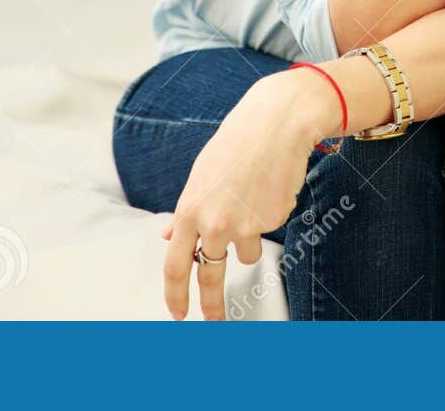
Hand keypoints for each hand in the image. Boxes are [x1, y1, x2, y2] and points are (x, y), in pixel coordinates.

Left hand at [156, 68, 337, 319]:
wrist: (276, 124)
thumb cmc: (236, 145)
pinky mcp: (273, 221)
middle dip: (211, 304)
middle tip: (214, 321)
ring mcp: (245, 224)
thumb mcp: (200, 176)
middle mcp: (214, 223)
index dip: (175, 294)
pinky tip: (269, 188)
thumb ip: (187, 211)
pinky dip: (269, 216)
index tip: (177, 313)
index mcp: (189, 210)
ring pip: (245, 254)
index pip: (175, 265)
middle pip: (209, 276)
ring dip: (249, 236)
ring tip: (252, 198)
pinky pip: (268, 231)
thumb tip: (168, 236)